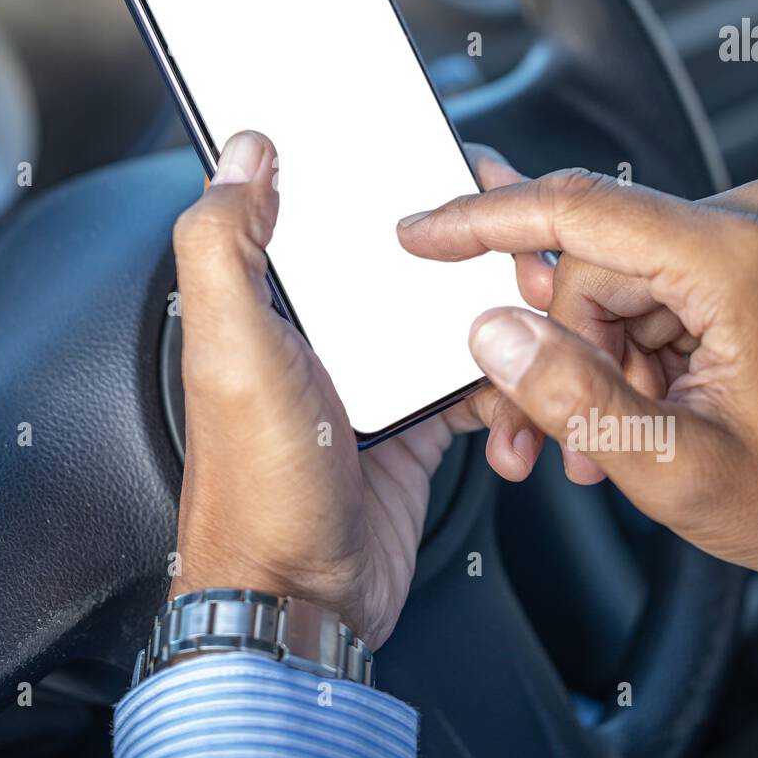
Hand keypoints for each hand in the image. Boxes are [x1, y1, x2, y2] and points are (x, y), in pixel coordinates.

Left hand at [169, 129, 482, 648]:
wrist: (299, 607)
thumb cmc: (257, 487)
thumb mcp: (231, 352)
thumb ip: (225, 245)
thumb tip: (242, 151)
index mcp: (279, 295)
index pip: (348, 202)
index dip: (409, 178)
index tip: (469, 176)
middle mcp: (327, 325)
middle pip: (421, 255)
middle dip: (484, 259)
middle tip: (529, 279)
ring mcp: (375, 374)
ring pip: (461, 315)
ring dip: (505, 332)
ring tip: (532, 357)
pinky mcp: (413, 422)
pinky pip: (477, 382)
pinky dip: (504, 397)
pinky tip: (505, 424)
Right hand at [398, 166, 757, 571]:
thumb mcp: (683, 470)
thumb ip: (575, 399)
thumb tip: (495, 334)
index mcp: (734, 260)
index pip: (577, 207)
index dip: (481, 219)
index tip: (420, 233)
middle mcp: (742, 233)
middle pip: (590, 268)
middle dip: (554, 353)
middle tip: (536, 440)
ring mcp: (744, 249)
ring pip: (614, 288)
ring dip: (589, 366)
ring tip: (595, 449)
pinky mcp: (742, 270)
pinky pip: (651, 298)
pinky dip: (626, 358)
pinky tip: (629, 417)